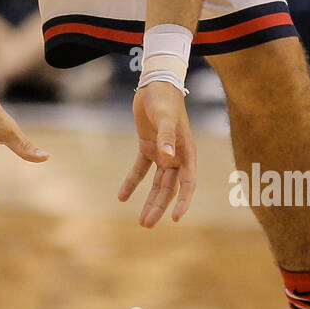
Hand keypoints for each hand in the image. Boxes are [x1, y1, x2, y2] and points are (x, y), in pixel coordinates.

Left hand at [118, 81, 196, 226]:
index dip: (183, 201)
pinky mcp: (148, 147)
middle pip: (169, 188)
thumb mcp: (164, 116)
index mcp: (186, 152)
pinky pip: (140, 170)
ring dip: (149, 201)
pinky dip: (132, 182)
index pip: (188, 183)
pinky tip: (122, 196)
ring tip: (141, 221)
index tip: (175, 218)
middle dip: (160, 207)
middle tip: (147, 224)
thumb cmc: (164, 99)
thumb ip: (166, 135)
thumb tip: (168, 155)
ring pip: (156, 184)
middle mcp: (176, 156)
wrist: (155, 83)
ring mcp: (162, 153)